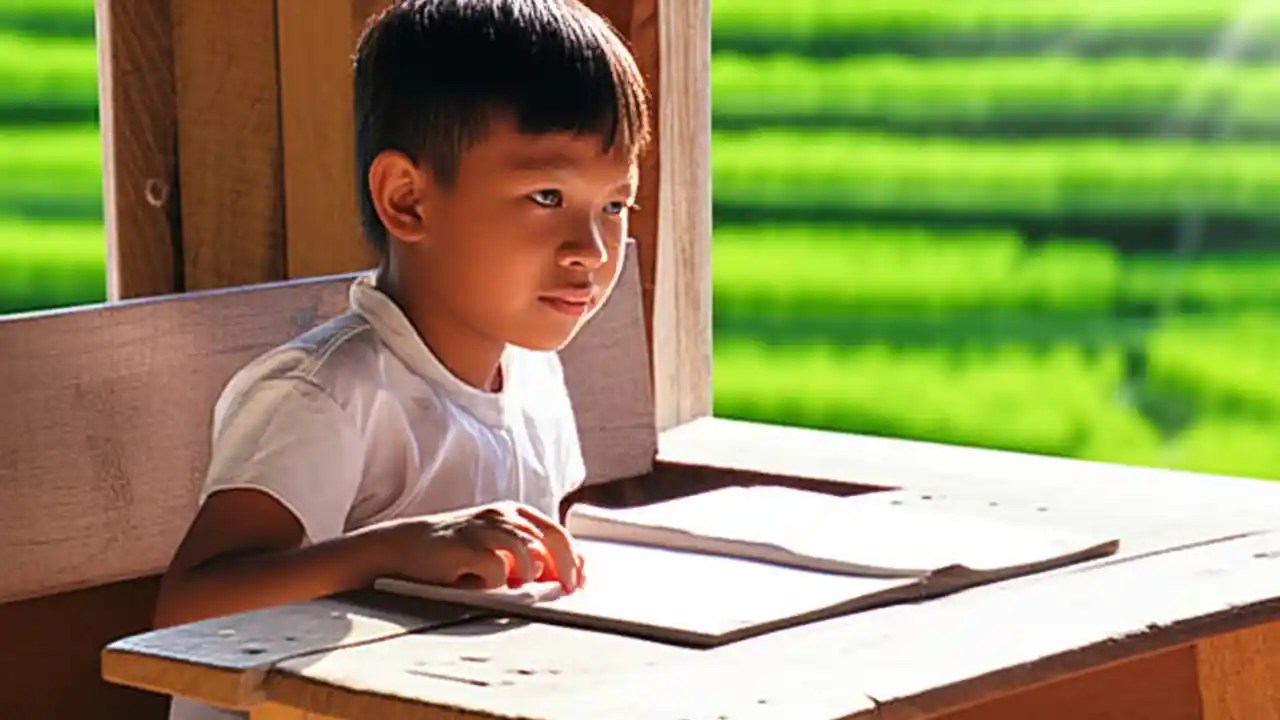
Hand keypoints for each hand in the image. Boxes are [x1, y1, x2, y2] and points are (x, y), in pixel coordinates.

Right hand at [369, 502, 582, 591]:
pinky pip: (498, 568)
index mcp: (514, 512)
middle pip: (551, 537)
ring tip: (518, 583)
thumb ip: (528, 557)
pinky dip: (496, 580)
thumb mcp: (495, 549)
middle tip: (568, 589)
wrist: (403, 546)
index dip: (573, 557)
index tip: (580, 580)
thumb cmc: (453, 551)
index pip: (556, 532)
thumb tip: (567, 575)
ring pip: (529, 550)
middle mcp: (503, 514)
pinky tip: (482, 581)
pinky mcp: (466, 544)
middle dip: (566, 565)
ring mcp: (484, 526)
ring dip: (531, 573)